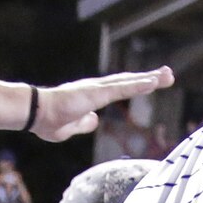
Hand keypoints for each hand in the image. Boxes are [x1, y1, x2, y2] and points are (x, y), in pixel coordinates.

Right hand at [28, 68, 173, 140]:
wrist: (35, 114)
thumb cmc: (48, 120)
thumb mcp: (70, 127)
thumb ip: (83, 124)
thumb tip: (94, 121)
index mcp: (92, 96)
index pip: (119, 89)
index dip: (136, 85)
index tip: (152, 83)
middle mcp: (96, 88)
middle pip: (128, 82)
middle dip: (149, 78)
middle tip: (168, 74)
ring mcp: (97, 89)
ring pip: (128, 83)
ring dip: (149, 79)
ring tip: (167, 75)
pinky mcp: (95, 93)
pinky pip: (122, 89)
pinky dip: (138, 85)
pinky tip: (153, 83)